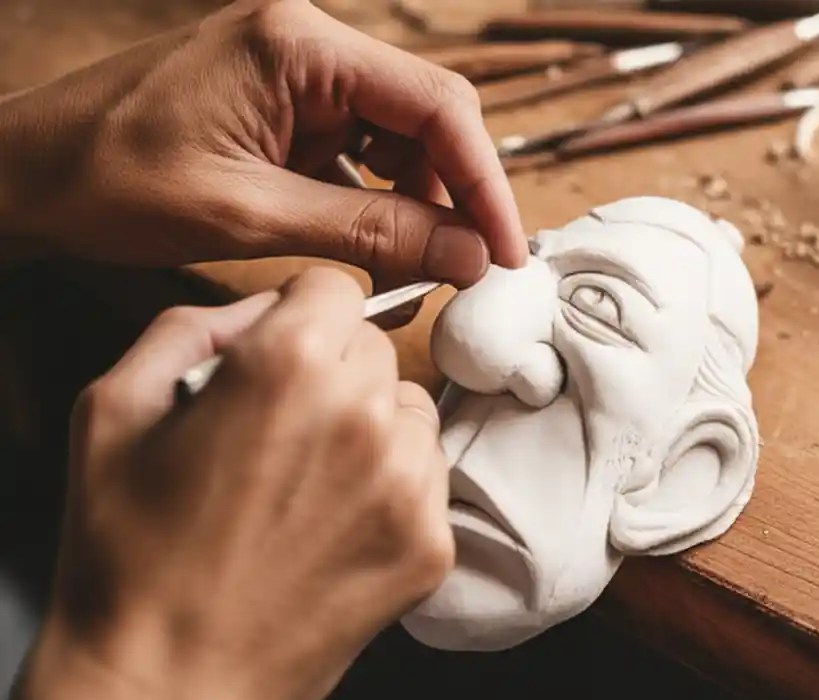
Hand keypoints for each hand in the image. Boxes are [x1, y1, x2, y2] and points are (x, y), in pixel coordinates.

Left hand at [0, 0, 526, 320]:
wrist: (20, 173)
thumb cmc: (104, 179)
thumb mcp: (247, 215)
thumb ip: (369, 233)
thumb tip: (467, 255)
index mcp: (298, 45)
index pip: (435, 106)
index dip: (484, 183)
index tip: (505, 252)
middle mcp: (306, 43)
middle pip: (427, 117)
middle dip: (454, 197)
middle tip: (469, 272)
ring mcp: (295, 72)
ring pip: (399, 139)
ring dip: (417, 206)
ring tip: (416, 271)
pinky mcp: (283, 105)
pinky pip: (360, 152)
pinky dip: (376, 203)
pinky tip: (375, 248)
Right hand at [6, 268, 452, 699]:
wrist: (167, 680)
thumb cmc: (128, 550)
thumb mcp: (115, 407)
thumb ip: (193, 328)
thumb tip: (260, 308)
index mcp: (289, 365)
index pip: (337, 287)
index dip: (302, 313)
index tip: (282, 349)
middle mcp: (364, 413)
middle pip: (374, 347)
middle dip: (332, 370)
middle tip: (278, 429)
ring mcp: (408, 482)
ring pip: (409, 409)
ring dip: (370, 427)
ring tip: (305, 483)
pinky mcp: (431, 541)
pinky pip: (428, 477)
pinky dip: (391, 489)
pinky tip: (332, 525)